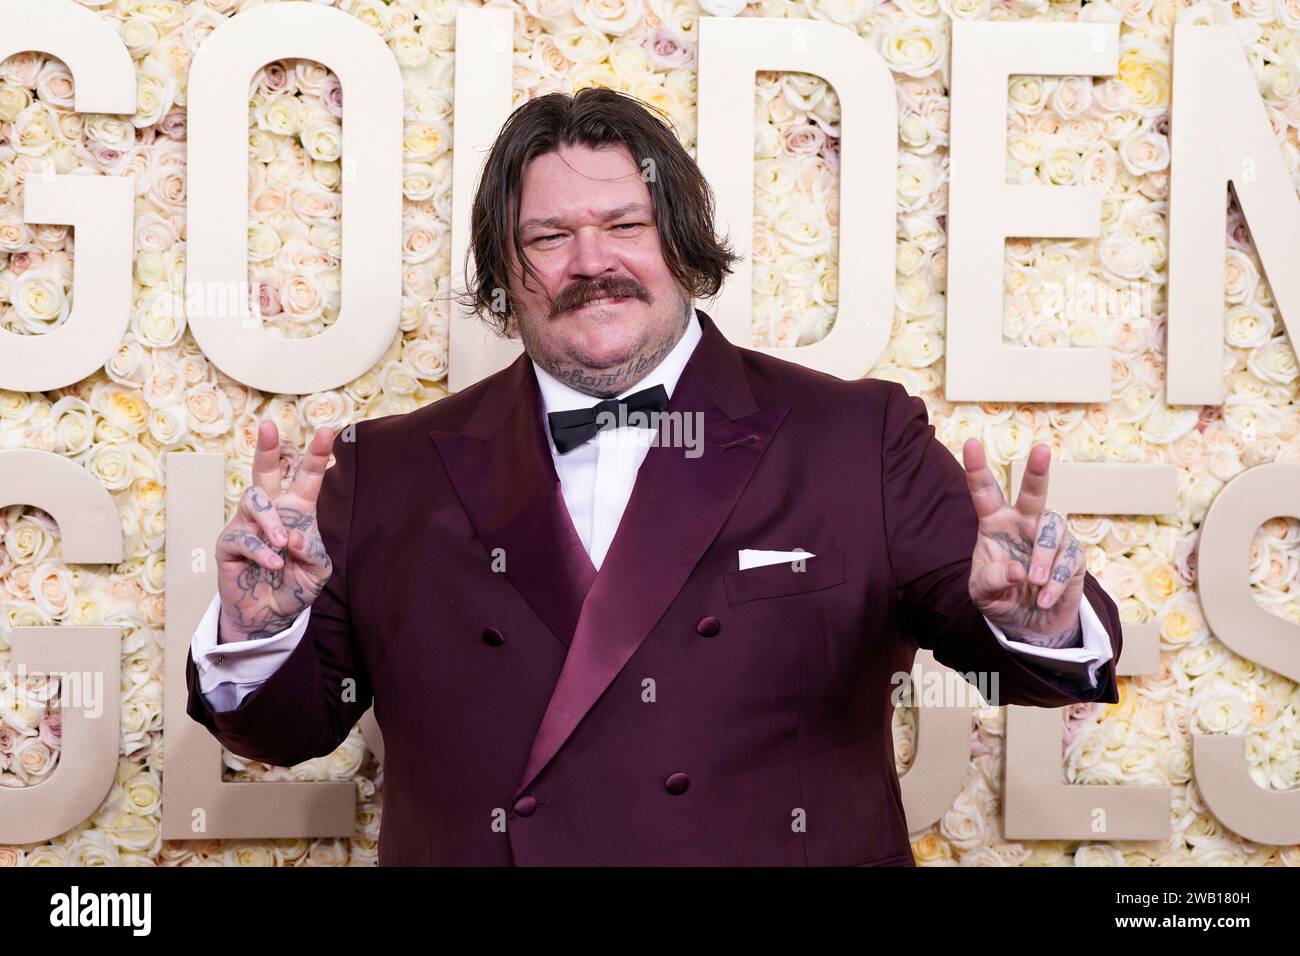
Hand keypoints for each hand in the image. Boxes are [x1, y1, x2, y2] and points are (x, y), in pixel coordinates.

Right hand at [215, 422, 334, 641]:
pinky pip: (243, 538)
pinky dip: (261, 552)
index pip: (307, 478)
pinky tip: (273, 564)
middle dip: (267, 448)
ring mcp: (247, 525)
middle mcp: (271, 511)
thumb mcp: (317, 572)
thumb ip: (314, 553)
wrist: (270, 616)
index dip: (317, 455)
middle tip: (268, 426)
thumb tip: (295, 535)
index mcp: (297, 511)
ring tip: (281, 541)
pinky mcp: (230, 544)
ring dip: (269, 519)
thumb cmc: (294, 586)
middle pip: (266, 471)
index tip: (327, 431)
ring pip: (253, 500)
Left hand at [961, 439, 1085, 647]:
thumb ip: (992, 579)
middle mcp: (1024, 522)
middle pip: (1033, 491)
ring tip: (1033, 584)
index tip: (970, 442)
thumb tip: (1017, 569)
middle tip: (1042, 449)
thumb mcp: (983, 593)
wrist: (1029, 624)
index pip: (985, 492)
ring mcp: (1050, 537)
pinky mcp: (1073, 555)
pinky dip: (1055, 583)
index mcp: (995, 523)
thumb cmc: (1000, 597)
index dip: (977, 468)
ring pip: (1052, 530)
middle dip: (1037, 471)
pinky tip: (1044, 598)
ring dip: (1042, 558)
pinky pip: (1068, 561)